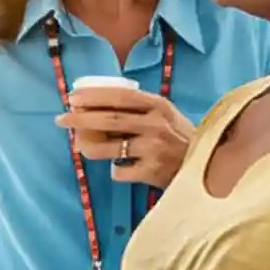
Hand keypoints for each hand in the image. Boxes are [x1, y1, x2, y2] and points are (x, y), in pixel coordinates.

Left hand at [54, 87, 195, 188]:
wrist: (208, 167)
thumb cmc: (180, 138)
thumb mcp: (165, 115)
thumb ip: (139, 108)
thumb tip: (94, 103)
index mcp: (158, 105)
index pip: (119, 97)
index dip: (93, 97)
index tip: (72, 98)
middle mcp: (156, 125)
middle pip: (109, 120)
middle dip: (80, 119)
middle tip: (61, 119)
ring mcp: (154, 149)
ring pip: (109, 148)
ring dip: (89, 147)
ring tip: (81, 146)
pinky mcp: (152, 173)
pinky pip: (120, 171)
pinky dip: (115, 170)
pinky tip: (120, 168)